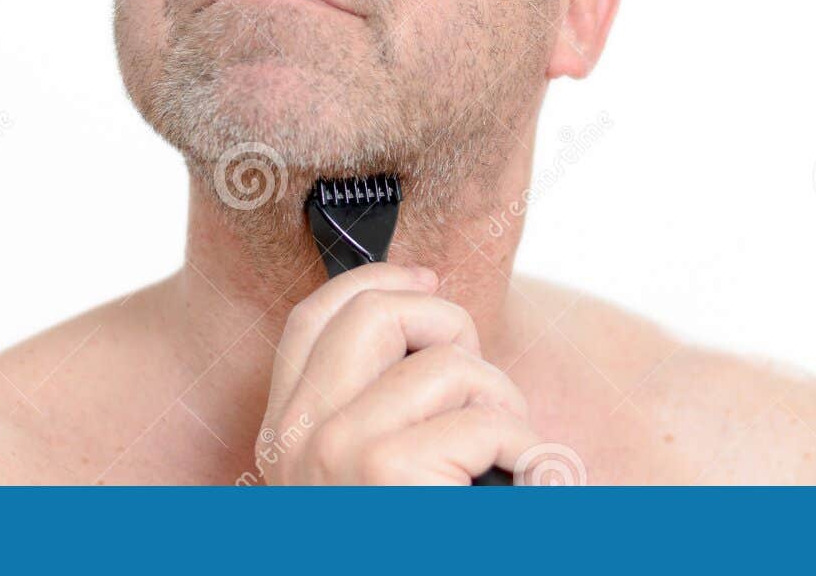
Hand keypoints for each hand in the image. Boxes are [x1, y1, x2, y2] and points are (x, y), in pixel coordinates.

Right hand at [254, 262, 538, 483]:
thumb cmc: (414, 535)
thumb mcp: (367, 476)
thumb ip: (375, 407)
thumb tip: (421, 308)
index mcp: (285, 438)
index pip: (312, 320)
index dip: (374, 280)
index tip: (426, 280)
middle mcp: (295, 440)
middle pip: (376, 315)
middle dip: (450, 330)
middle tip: (483, 396)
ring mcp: (336, 452)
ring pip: (446, 365)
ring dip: (502, 404)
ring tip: (514, 458)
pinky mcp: (388, 471)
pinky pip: (487, 421)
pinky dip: (529, 449)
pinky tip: (528, 480)